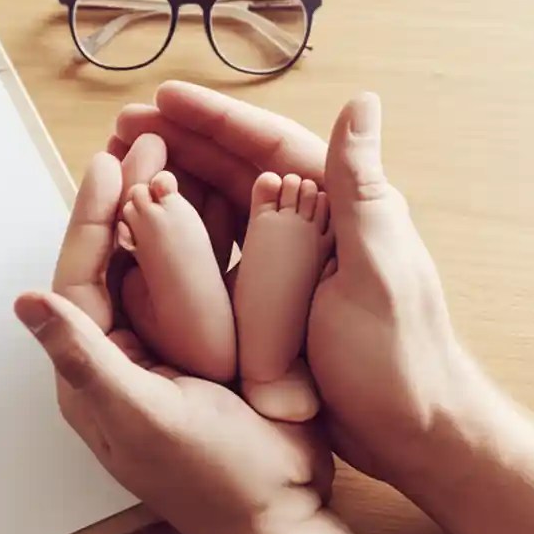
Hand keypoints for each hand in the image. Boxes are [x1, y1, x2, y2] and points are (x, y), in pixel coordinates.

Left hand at [16, 152, 330, 533]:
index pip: (80, 277)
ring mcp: (172, 345)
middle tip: (145, 140)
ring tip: (182, 151)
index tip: (105, 163)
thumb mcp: (141, 416)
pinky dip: (215, 235)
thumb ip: (83, 357)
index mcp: (95, 367)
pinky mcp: (217, 342)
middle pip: (120, 259)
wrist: (282, 514)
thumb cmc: (210, 479)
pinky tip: (229, 193)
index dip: (90, 218)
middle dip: (129, 198)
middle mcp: (126, 349)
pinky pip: (208, 277)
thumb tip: (24, 303)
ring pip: (164, 260)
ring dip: (171, 207)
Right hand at [112, 82, 474, 484]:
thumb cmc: (400, 358)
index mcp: (339, 207)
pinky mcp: (268, 303)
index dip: (214, 119)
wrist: (409, 434)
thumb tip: (362, 101)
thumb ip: (360, 188)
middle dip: (179, 144)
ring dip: (174, 187)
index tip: (164, 99)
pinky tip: (144, 235)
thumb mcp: (378, 269)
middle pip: (234, 170)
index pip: (268, 145)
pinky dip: (179, 241)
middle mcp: (311, 227)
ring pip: (220, 211)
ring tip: (124, 172)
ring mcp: (286, 266)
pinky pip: (215, 260)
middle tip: (124, 128)